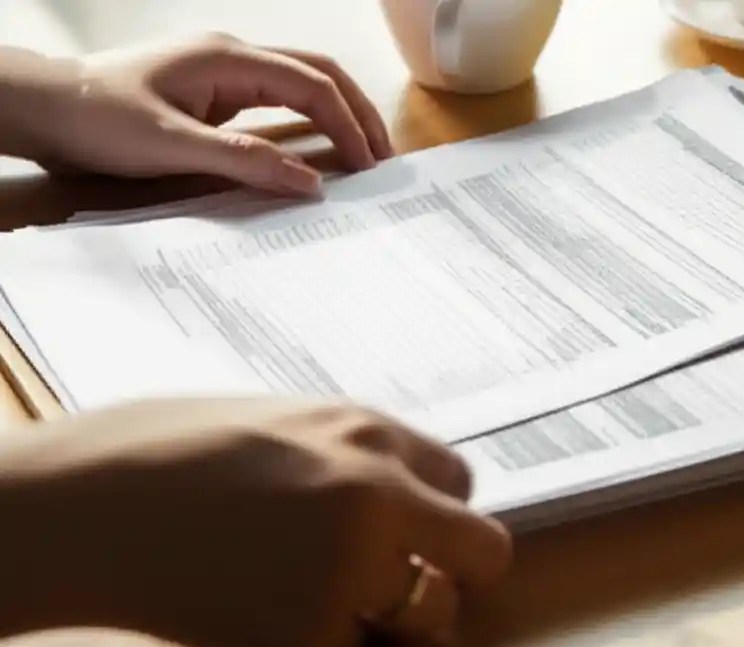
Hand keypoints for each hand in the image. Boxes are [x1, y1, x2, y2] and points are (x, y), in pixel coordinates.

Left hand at [0, 34, 392, 194]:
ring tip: (364, 152)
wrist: (46, 109)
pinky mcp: (215, 92)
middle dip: (357, 111)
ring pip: (301, 82)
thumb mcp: (173, 147)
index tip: (369, 165)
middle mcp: (233, 57)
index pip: (311, 85)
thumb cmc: (99, 121)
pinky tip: (319, 148)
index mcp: (229, 60)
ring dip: (338, 113)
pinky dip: (309, 120)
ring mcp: (224, 72)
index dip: (347, 124)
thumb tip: (310, 182)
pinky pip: (278, 99)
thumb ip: (245, 161)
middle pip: (318, 73)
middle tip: (385, 157)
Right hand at [0, 398, 510, 646]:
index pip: (461, 479)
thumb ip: (350, 452)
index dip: (435, 509)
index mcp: (371, 431)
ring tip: (330, 597)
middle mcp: (382, 495)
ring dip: (396, 613)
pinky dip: (317, 641)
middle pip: (484, 550)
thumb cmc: (168, 449)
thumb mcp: (282, 421)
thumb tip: (399, 483)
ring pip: (430, 611)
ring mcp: (355, 565)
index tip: (412, 526)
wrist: (90, 505)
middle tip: (413, 580)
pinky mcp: (314, 630)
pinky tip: (262, 610)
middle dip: (457, 569)